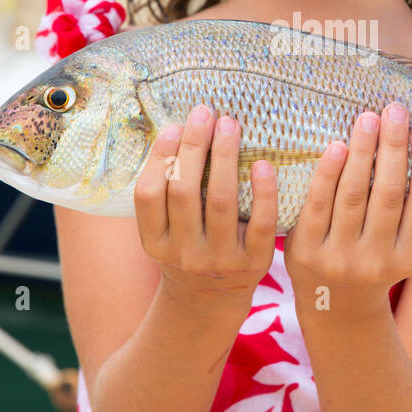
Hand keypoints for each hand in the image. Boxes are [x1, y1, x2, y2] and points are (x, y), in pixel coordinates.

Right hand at [134, 104, 277, 303]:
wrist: (212, 299)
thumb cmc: (187, 247)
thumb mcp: (164, 231)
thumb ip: (165, 193)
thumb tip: (176, 130)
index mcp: (155, 242)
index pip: (148, 196)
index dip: (159, 158)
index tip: (173, 126)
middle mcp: (184, 253)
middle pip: (184, 192)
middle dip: (194, 146)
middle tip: (204, 112)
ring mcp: (220, 260)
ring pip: (221, 201)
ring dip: (224, 157)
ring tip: (229, 124)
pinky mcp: (254, 263)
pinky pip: (261, 223)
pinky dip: (263, 192)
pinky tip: (263, 164)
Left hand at [285, 102, 411, 311]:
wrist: (334, 310)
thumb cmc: (374, 264)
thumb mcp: (401, 250)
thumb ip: (411, 212)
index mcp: (409, 259)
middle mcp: (376, 261)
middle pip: (389, 193)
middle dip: (392, 147)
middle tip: (394, 110)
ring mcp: (339, 258)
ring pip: (354, 194)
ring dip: (363, 151)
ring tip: (368, 119)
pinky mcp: (305, 252)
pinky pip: (318, 203)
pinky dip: (328, 171)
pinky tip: (338, 145)